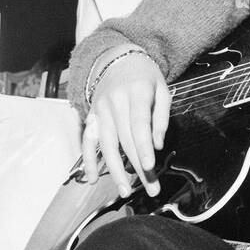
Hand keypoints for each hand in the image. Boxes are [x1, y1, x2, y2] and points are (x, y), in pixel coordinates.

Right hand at [82, 51, 169, 198]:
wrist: (115, 58)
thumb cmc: (145, 76)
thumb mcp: (162, 88)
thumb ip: (161, 117)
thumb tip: (158, 145)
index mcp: (136, 92)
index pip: (139, 124)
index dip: (143, 146)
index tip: (149, 166)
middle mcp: (115, 102)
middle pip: (125, 139)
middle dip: (137, 167)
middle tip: (151, 188)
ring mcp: (100, 110)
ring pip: (105, 145)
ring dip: (114, 171)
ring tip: (125, 190)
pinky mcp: (91, 116)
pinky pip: (87, 141)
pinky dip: (88, 160)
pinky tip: (92, 178)